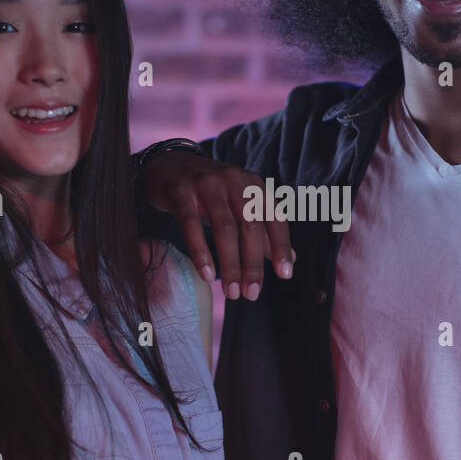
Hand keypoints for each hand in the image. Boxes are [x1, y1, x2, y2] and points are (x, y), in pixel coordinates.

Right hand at [142, 152, 295, 299]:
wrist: (168, 166)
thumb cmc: (209, 193)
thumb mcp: (239, 206)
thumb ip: (263, 231)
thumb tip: (292, 260)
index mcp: (253, 184)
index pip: (274, 217)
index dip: (281, 246)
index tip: (284, 275)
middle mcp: (234, 180)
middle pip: (250, 226)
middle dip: (252, 264)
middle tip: (251, 294)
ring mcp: (206, 184)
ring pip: (224, 228)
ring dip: (230, 264)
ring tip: (232, 291)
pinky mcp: (180, 191)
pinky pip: (191, 224)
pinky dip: (201, 252)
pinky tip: (207, 275)